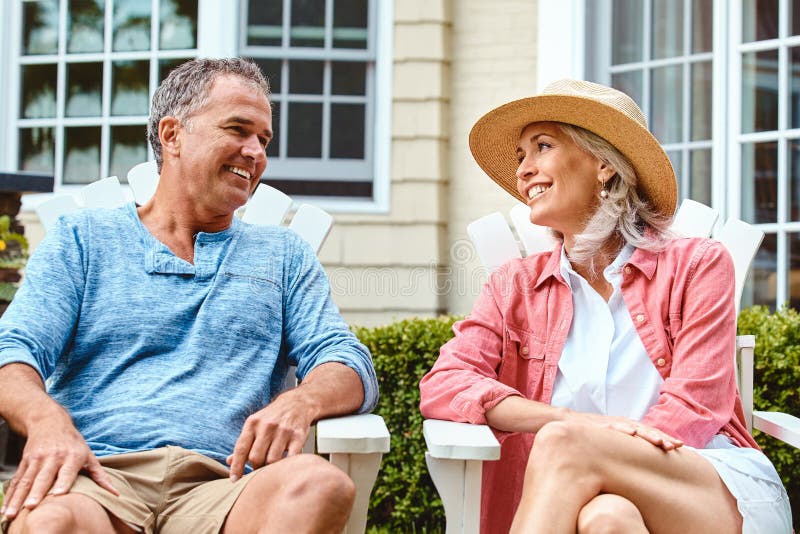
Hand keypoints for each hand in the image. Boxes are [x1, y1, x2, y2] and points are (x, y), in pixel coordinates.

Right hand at [0, 416, 116, 518]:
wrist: (49, 421)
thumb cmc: (73, 442)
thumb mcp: (89, 455)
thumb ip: (100, 476)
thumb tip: (115, 493)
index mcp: (72, 456)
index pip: (67, 470)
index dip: (63, 482)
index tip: (58, 495)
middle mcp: (54, 456)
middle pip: (44, 477)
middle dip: (37, 492)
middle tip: (31, 507)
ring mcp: (37, 459)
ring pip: (26, 480)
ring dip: (18, 498)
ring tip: (13, 513)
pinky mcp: (25, 461)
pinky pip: (17, 480)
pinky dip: (10, 495)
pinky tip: (5, 507)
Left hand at [226, 390, 316, 480]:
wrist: (297, 403)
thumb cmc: (273, 417)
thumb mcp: (255, 425)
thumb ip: (243, 443)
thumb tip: (229, 461)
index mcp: (253, 423)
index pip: (241, 449)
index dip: (236, 467)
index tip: (234, 480)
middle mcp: (267, 426)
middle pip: (256, 457)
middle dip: (255, 468)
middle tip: (258, 470)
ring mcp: (283, 431)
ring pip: (272, 460)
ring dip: (270, 468)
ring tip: (271, 467)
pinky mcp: (298, 436)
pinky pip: (290, 458)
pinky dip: (286, 465)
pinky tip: (285, 464)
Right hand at [569, 412, 682, 451]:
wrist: (568, 423)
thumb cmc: (593, 436)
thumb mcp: (611, 444)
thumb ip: (625, 452)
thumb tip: (641, 469)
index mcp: (630, 429)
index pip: (651, 434)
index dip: (665, 439)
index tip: (680, 446)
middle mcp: (624, 425)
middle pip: (647, 431)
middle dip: (662, 438)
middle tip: (675, 446)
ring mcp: (613, 423)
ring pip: (634, 428)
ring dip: (648, 434)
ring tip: (659, 442)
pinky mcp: (601, 424)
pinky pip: (614, 426)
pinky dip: (624, 428)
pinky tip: (631, 431)